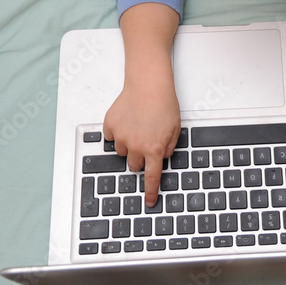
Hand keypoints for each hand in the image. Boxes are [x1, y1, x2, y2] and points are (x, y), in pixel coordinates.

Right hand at [104, 60, 180, 206]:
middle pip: (134, 166)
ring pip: (122, 152)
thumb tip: (161, 158)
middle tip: (145, 141)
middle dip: (140, 158)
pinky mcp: (110, 125)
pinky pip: (111, 137)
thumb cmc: (164, 102)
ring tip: (137, 125)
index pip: (151, 177)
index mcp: (154, 149)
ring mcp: (121, 136)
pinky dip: (117, 131)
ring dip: (128, 144)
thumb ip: (169, 147)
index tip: (149, 202)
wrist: (148, 82)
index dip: (150, 192)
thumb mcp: (175, 128)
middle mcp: (136, 146)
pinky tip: (127, 119)